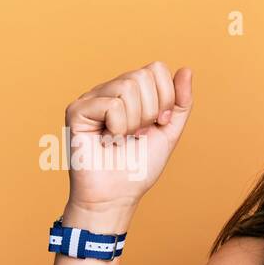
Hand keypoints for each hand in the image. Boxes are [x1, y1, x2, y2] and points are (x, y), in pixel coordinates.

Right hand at [63, 61, 193, 211]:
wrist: (117, 195)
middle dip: (151, 111)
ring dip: (134, 122)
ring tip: (122, 138)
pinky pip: (111, 105)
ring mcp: (92, 98)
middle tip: (138, 133)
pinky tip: (108, 140)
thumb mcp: (169, 131)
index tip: (159, 124)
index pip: (157, 69)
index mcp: (132, 92)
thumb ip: (180, 102)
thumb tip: (186, 69)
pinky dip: (118, 128)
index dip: (166, 98)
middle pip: (143, 76)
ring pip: (128, 88)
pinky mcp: (77, 110)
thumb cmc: (139, 166)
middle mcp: (110, 90)